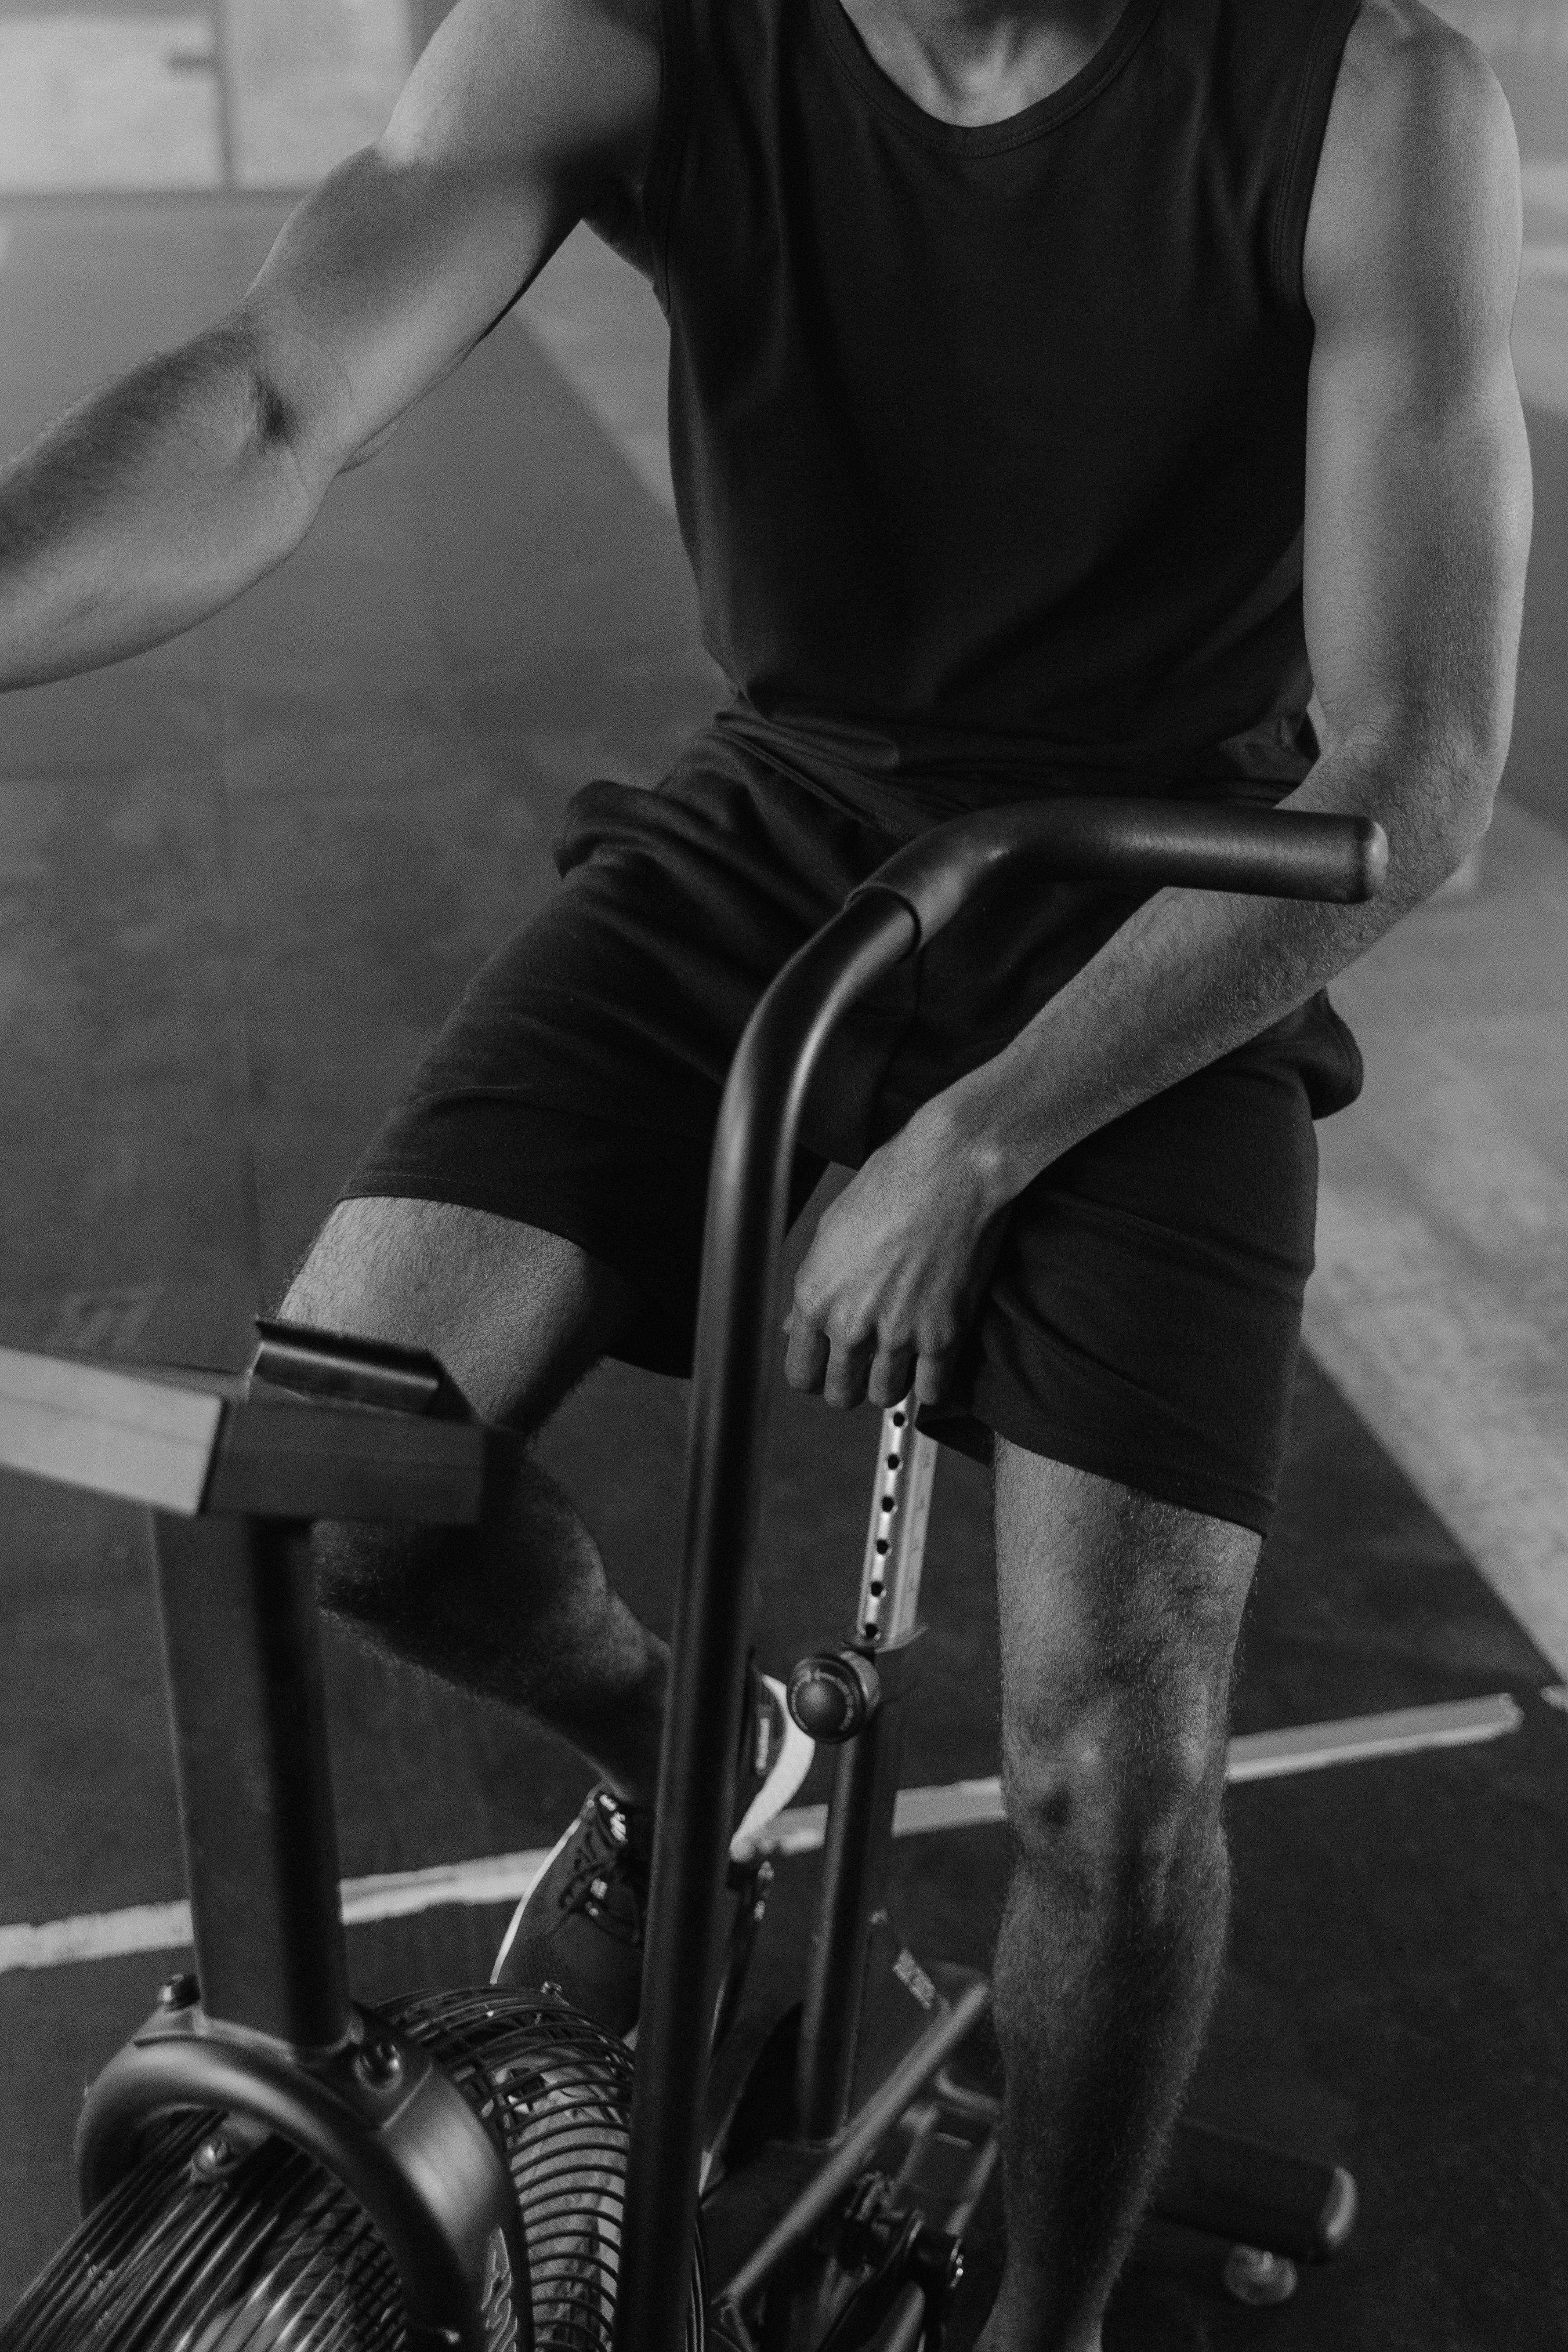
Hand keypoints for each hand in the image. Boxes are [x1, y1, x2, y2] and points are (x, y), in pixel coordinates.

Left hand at [784, 1099, 1008, 1411]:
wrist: (950, 1170)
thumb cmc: (891, 1185)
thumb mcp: (832, 1230)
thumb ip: (815, 1287)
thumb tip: (798, 1326)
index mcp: (816, 1296)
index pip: (800, 1372)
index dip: (814, 1374)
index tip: (828, 1368)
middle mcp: (850, 1322)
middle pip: (840, 1393)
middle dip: (851, 1384)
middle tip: (867, 1365)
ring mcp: (898, 1333)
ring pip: (885, 1396)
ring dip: (892, 1383)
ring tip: (902, 1358)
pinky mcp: (943, 1335)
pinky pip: (932, 1391)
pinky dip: (932, 1383)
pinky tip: (933, 1362)